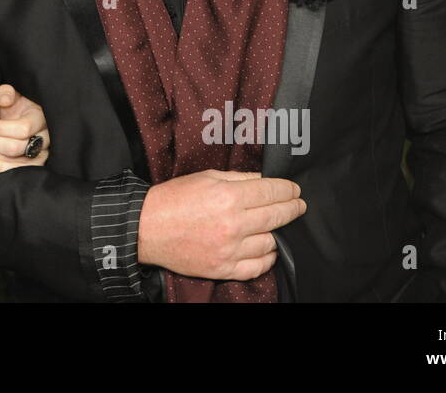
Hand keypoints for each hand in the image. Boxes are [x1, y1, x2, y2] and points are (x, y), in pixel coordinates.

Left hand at [0, 83, 50, 172]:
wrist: (22, 116)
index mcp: (40, 118)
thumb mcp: (12, 95)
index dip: (0, 128)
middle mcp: (44, 138)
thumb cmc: (17, 106)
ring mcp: (40, 154)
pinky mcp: (32, 165)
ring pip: (16, 163)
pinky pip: (16, 172)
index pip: (23, 129)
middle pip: (17, 147)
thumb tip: (3, 99)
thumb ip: (6, 93)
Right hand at [137, 170, 305, 279]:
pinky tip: (266, 248)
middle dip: (292, 208)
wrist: (147, 228)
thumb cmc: (174, 199)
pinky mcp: (223, 268)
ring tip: (275, 226)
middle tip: (299, 204)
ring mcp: (229, 249)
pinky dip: (267, 258)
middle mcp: (232, 224)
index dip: (287, 189)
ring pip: (270, 242)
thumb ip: (239, 178)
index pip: (271, 191)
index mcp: (228, 197)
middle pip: (276, 216)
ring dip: (277, 232)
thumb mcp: (206, 177)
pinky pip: (257, 267)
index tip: (294, 189)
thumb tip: (263, 181)